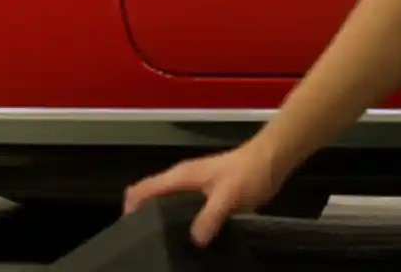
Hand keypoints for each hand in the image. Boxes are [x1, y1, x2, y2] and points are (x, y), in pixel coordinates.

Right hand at [122, 141, 287, 247]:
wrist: (269, 159)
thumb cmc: (246, 173)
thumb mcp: (228, 197)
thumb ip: (209, 217)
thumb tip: (194, 240)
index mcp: (179, 176)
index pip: (143, 188)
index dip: (131, 206)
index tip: (131, 229)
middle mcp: (181, 177)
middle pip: (150, 194)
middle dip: (143, 214)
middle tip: (148, 239)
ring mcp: (193, 182)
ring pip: (165, 199)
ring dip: (161, 216)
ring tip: (166, 240)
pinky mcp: (204, 189)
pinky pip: (181, 203)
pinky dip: (177, 216)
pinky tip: (188, 232)